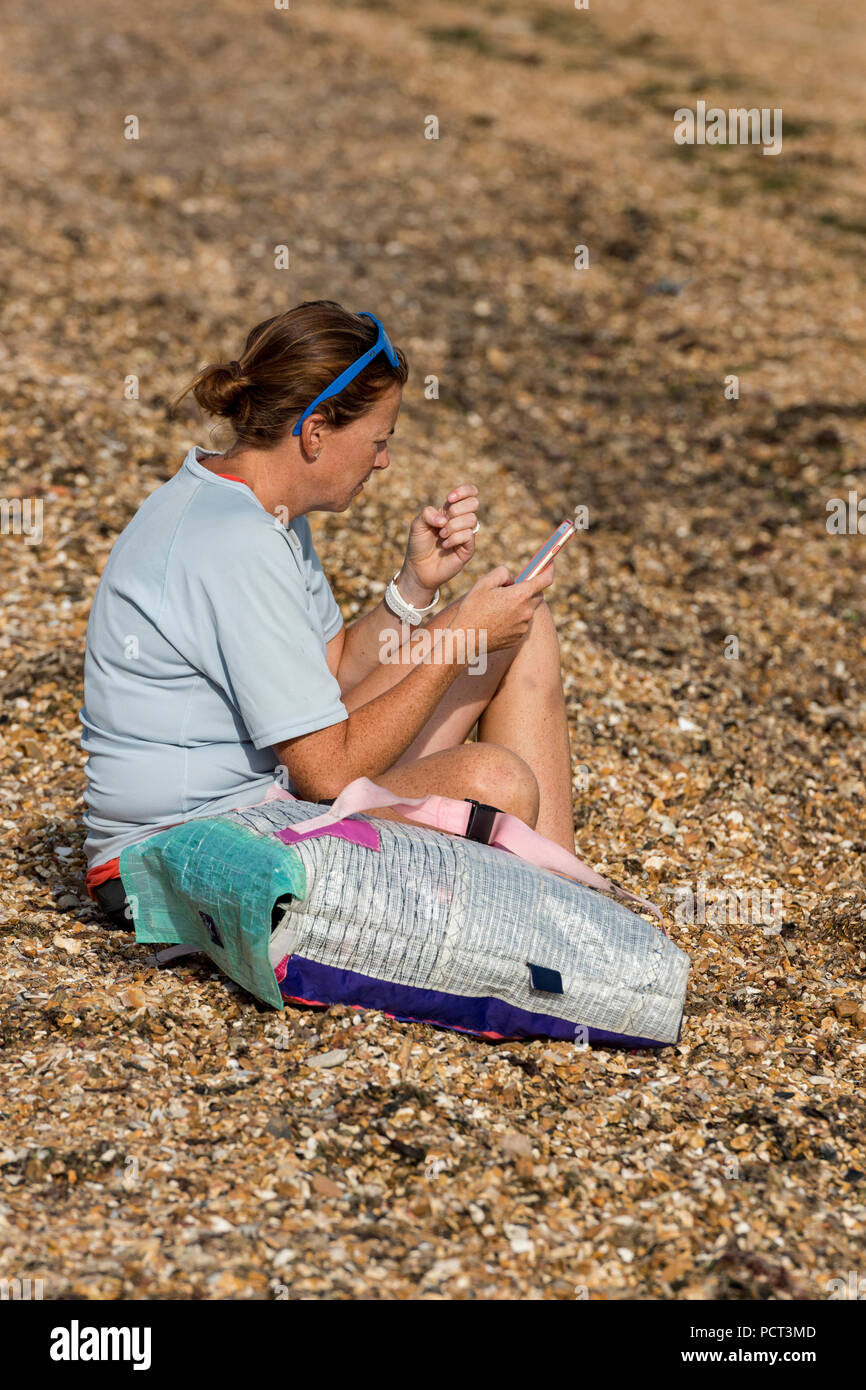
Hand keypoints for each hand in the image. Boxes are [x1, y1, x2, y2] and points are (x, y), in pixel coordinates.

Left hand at [397, 484, 479, 601]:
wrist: (418, 568)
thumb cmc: (418, 545)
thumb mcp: (417, 525)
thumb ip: (427, 514)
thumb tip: (444, 519)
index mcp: (450, 511)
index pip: (469, 493)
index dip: (464, 491)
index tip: (449, 499)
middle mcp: (461, 521)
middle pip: (474, 503)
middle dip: (457, 509)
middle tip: (443, 522)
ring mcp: (466, 535)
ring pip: (471, 520)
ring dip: (453, 526)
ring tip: (441, 536)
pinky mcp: (468, 549)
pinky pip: (468, 536)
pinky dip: (454, 538)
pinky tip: (444, 545)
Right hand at [450, 563, 552, 653]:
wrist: (465, 639)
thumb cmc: (473, 609)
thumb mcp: (484, 583)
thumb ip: (502, 573)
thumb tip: (512, 579)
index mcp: (520, 595)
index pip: (545, 579)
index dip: (549, 569)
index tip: (549, 564)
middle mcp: (526, 612)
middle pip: (538, 595)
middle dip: (529, 590)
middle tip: (513, 588)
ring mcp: (523, 627)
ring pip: (527, 611)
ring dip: (519, 606)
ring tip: (497, 608)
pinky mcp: (518, 638)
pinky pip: (520, 624)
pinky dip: (513, 620)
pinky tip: (496, 621)